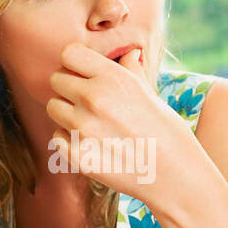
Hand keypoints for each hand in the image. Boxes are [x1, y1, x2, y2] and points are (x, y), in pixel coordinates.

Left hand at [45, 43, 199, 209]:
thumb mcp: (150, 92)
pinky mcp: (77, 155)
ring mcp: (82, 128)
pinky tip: (91, 144)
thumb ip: (130, 70)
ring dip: (67, 113)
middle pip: (56, 79)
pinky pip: (57, 136)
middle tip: (87, 101)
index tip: (84, 73)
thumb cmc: (166, 131)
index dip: (75, 63)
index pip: (69, 53)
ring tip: (91, 123)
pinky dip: (69, 139)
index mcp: (112, 77)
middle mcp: (93, 98)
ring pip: (53, 107)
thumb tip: (128, 53)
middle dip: (68, 87)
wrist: (174, 174)